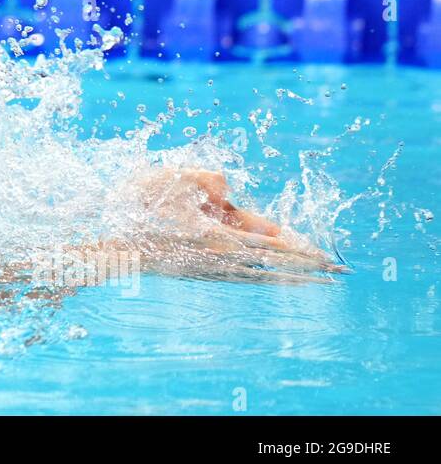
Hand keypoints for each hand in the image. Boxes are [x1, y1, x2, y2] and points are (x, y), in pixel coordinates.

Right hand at [128, 169, 344, 281]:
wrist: (122, 250)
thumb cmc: (143, 217)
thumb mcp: (170, 188)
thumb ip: (202, 180)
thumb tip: (224, 181)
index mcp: (218, 238)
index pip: (271, 246)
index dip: (300, 251)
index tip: (326, 255)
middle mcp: (222, 257)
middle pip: (276, 264)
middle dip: (310, 267)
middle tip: (341, 272)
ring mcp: (215, 269)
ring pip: (266, 275)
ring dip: (296, 278)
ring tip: (323, 282)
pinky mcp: (208, 273)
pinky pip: (247, 279)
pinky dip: (270, 280)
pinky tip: (283, 283)